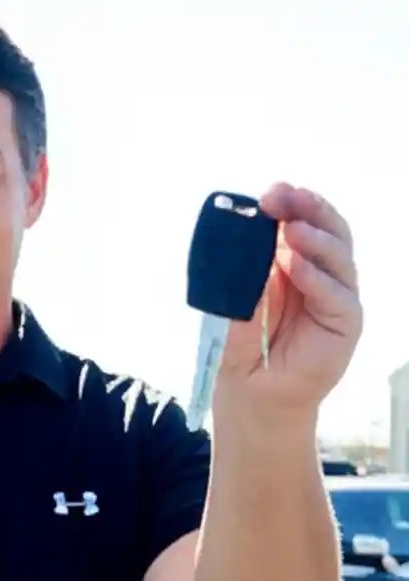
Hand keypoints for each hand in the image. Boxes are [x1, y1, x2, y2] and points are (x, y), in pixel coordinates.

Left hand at [215, 182, 362, 413]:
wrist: (251, 388)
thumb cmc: (242, 340)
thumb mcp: (235, 299)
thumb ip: (243, 272)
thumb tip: (244, 236)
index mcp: (298, 259)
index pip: (306, 221)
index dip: (294, 203)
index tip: (272, 191)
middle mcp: (323, 272)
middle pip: (330, 231)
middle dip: (308, 210)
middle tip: (283, 198)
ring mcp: (337, 296)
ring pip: (339, 257)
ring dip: (315, 239)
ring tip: (291, 229)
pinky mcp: (345, 323)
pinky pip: (336, 295)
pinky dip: (316, 277)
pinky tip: (294, 265)